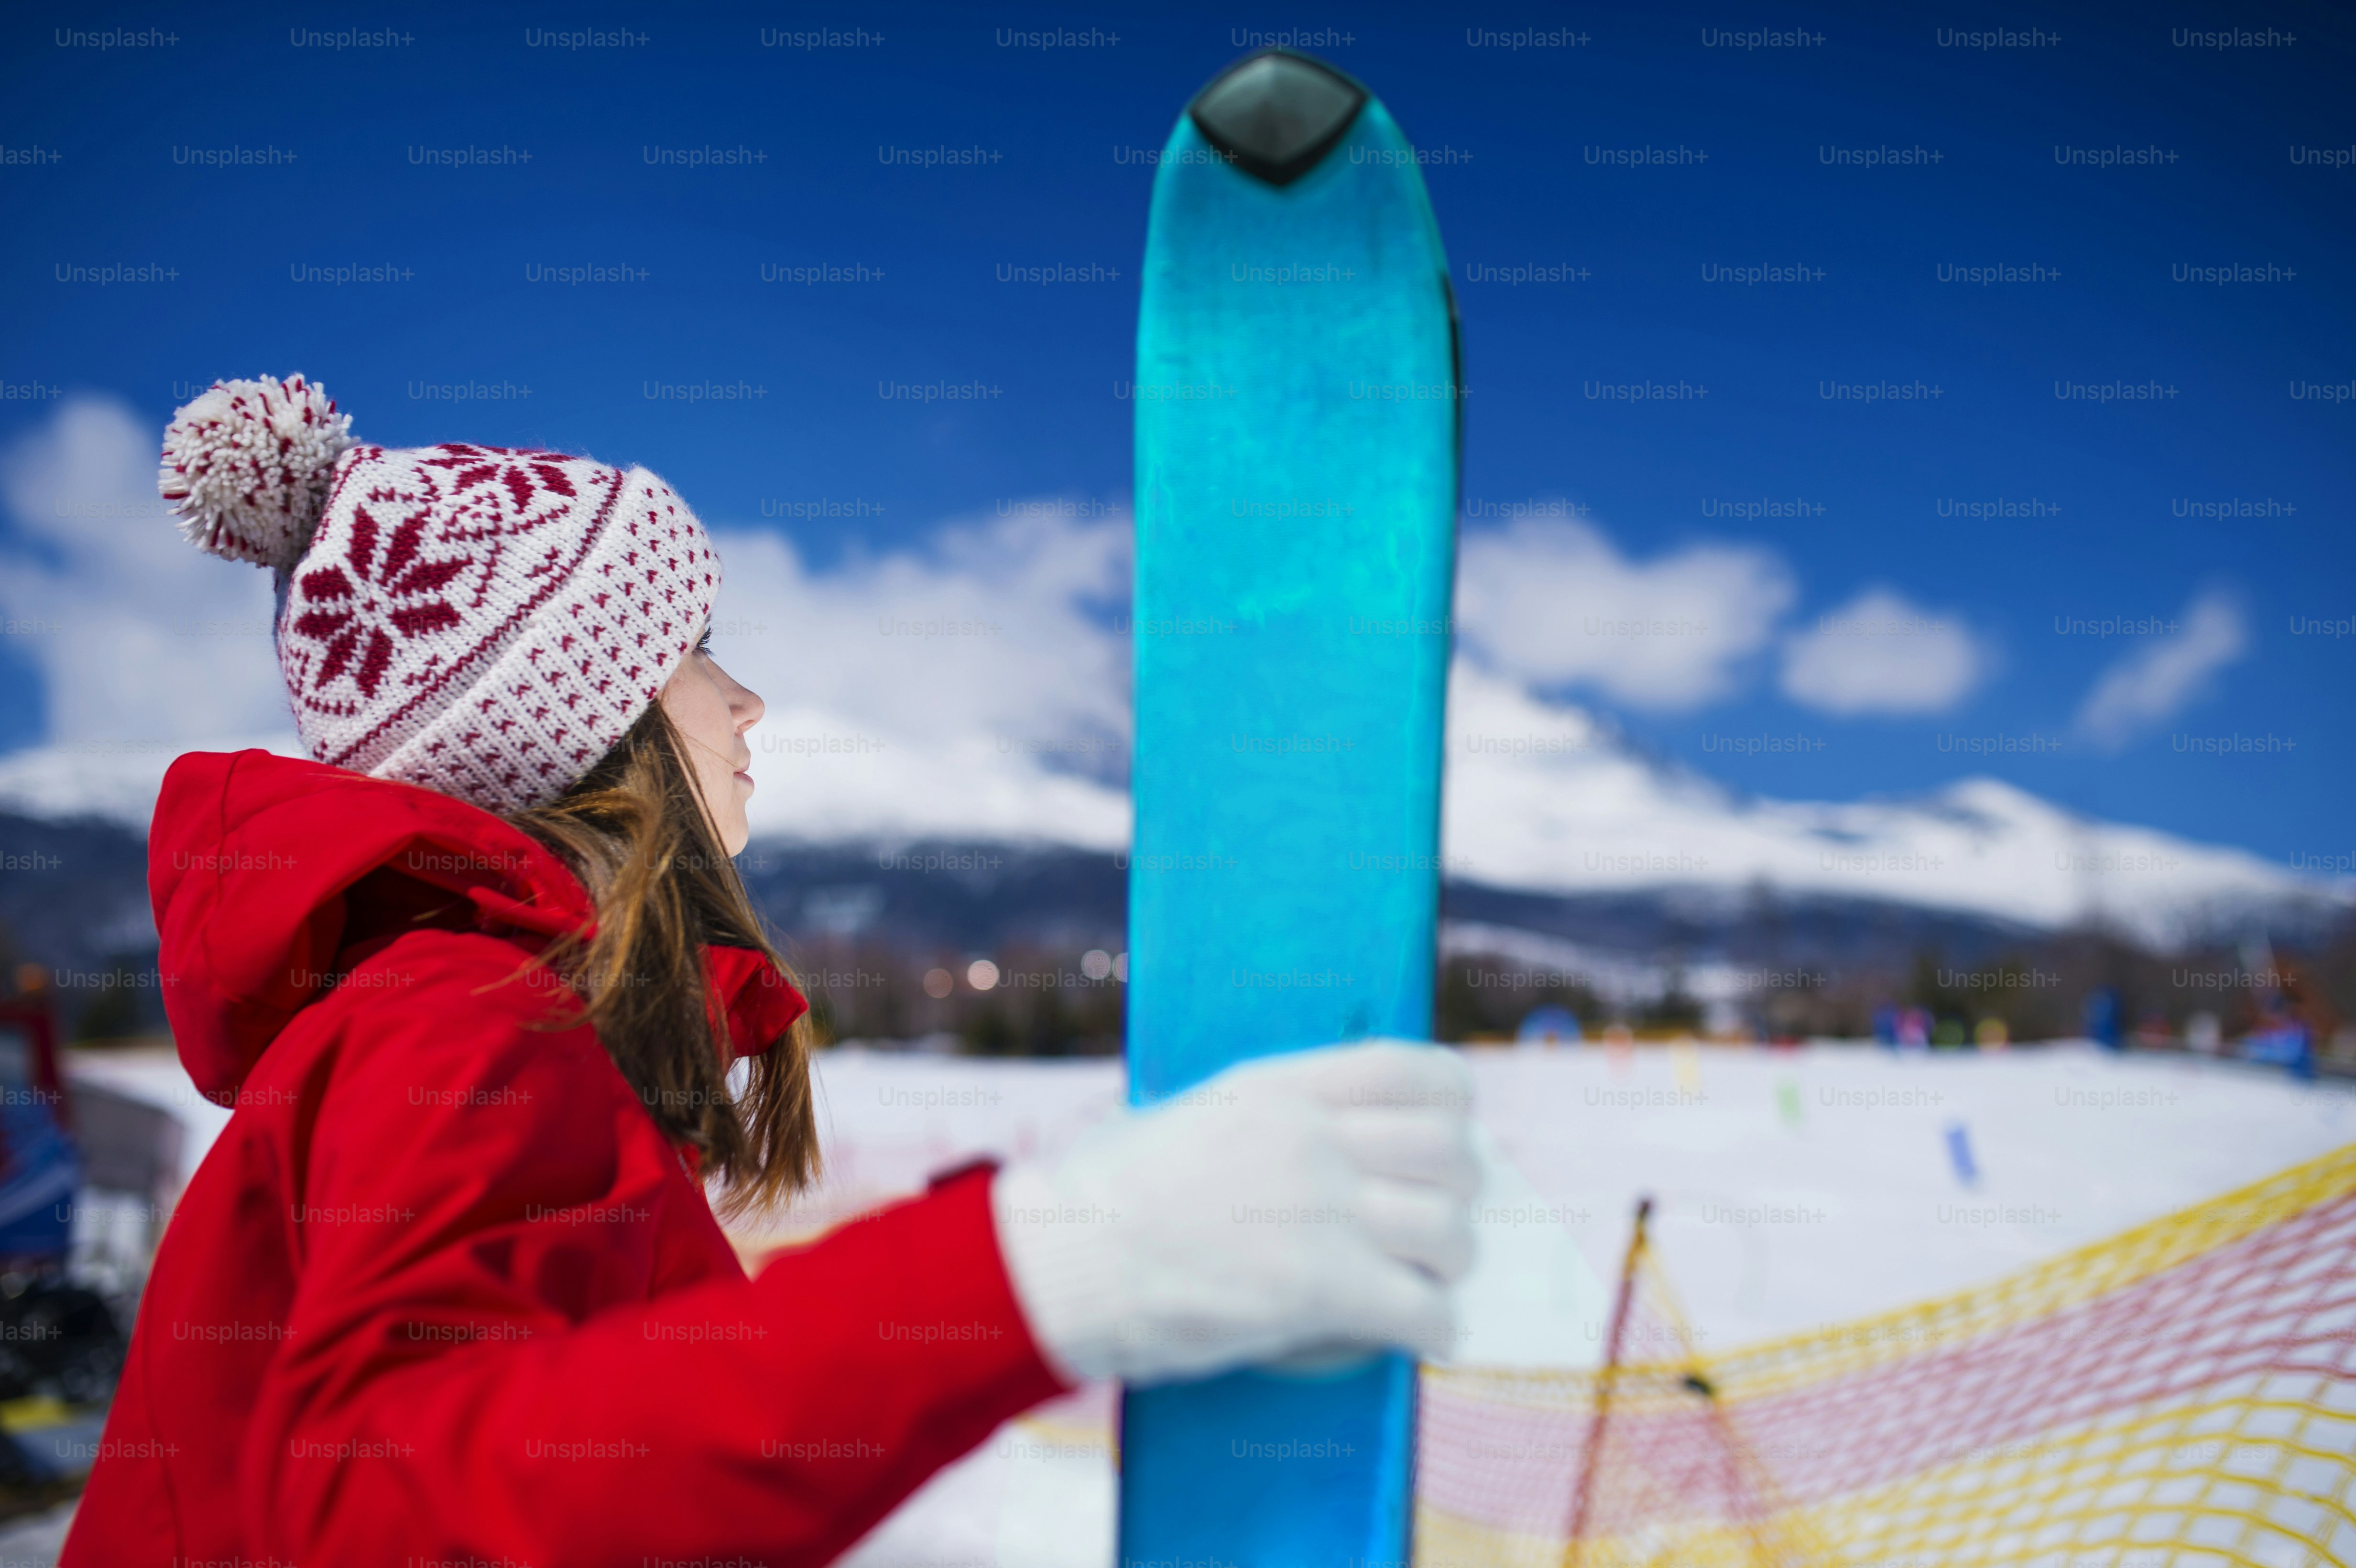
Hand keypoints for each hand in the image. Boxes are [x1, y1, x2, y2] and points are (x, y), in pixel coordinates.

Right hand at [989, 1041, 1477, 1384]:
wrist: (1061, 1259)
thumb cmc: (1108, 1194)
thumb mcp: (1196, 1114)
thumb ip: (1271, 1117)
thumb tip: (1328, 1130)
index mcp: (1282, 1088)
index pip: (1414, 1071)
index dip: (1452, 1105)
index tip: (1449, 1133)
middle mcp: (1312, 1139)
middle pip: (1449, 1156)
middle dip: (1456, 1197)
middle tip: (1435, 1228)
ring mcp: (1319, 1212)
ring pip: (1449, 1233)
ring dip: (1447, 1267)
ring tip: (1425, 1285)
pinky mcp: (1317, 1290)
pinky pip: (1424, 1309)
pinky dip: (1434, 1330)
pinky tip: (1422, 1338)